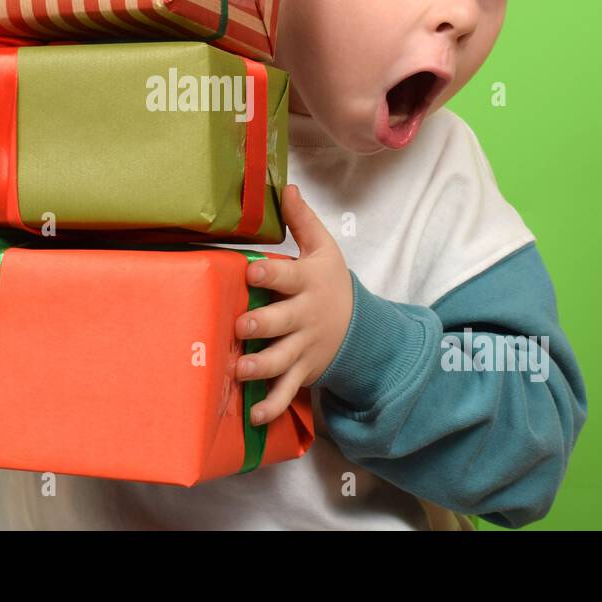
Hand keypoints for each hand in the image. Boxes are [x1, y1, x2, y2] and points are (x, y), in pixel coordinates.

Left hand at [237, 183, 353, 424]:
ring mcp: (305, 347)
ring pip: (282, 360)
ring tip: (241, 371)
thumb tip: (286, 185)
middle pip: (282, 321)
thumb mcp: (323, 248)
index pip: (287, 276)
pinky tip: (253, 416)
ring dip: (262, 367)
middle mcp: (305, 316)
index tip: (251, 269)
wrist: (360, 327)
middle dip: (262, 325)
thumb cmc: (330, 282)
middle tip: (242, 327)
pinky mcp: (303, 371)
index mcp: (307, 283)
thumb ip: (302, 220)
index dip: (270, 272)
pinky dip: (273, 407)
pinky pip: (288, 391)